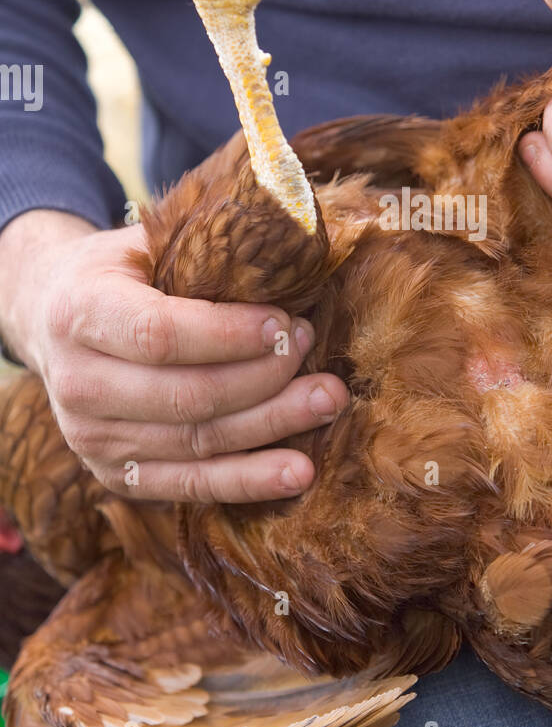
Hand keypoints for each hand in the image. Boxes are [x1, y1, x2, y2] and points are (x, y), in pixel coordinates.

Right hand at [0, 210, 348, 500]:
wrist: (50, 318)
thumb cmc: (118, 273)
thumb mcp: (143, 242)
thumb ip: (201, 245)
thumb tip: (288, 243)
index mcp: (80, 313)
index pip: (159, 334)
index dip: (228, 335)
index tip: (283, 324)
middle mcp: (76, 383)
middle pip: (185, 396)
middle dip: (263, 378)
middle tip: (312, 352)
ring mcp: (91, 438)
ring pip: (196, 442)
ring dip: (271, 425)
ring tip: (326, 402)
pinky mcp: (114, 475)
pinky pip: (190, 485)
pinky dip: (248, 481)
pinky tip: (300, 472)